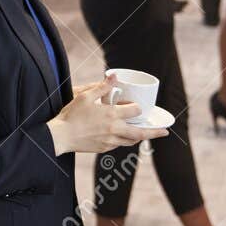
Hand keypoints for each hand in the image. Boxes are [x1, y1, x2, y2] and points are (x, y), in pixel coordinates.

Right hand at [46, 76, 167, 154]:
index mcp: (111, 115)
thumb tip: (114, 76)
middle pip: (140, 133)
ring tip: (146, 134)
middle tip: (165, 132)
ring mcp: (110, 141)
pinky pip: (119, 145)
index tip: (135, 105)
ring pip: (131, 141)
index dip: (137, 107)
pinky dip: (124, 140)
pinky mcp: (104, 148)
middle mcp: (114, 129)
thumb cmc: (71, 115)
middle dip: (154, 133)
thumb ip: (102, 87)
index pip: (134, 110)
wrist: (60, 136)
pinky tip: (122, 136)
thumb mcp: (85, 96)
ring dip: (139, 137)